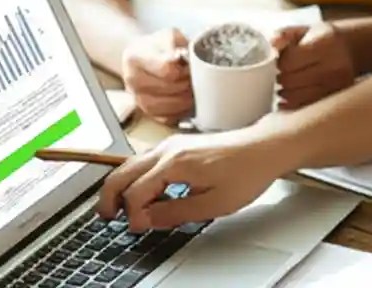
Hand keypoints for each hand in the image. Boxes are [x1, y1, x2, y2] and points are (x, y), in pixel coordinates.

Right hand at [96, 126, 281, 231]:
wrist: (265, 147)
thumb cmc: (246, 172)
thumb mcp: (213, 204)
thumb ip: (175, 213)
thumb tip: (146, 219)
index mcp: (174, 163)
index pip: (135, 193)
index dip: (132, 215)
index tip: (138, 228)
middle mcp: (168, 149)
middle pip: (122, 173)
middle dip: (109, 196)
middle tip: (106, 217)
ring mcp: (172, 144)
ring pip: (131, 164)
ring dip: (120, 185)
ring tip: (118, 207)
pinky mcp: (179, 145)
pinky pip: (145, 160)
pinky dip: (135, 176)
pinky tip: (142, 191)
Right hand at [121, 29, 192, 123]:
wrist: (146, 56)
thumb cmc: (161, 46)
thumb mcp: (169, 36)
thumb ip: (178, 45)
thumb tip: (186, 57)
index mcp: (135, 58)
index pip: (166, 70)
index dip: (185, 69)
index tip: (192, 65)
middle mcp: (132, 80)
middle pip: (169, 88)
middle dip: (188, 83)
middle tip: (199, 78)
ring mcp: (137, 98)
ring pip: (167, 107)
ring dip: (186, 100)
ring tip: (195, 90)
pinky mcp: (145, 112)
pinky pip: (166, 119)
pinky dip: (181, 112)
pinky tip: (189, 102)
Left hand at [273, 22, 358, 109]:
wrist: (350, 49)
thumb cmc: (321, 38)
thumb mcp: (303, 30)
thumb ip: (284, 35)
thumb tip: (273, 44)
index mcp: (325, 43)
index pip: (289, 61)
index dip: (278, 63)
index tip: (279, 62)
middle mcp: (334, 65)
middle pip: (292, 80)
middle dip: (281, 79)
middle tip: (280, 75)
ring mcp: (337, 84)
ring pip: (298, 96)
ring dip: (285, 93)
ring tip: (285, 86)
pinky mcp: (337, 96)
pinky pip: (307, 106)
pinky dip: (293, 104)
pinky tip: (288, 99)